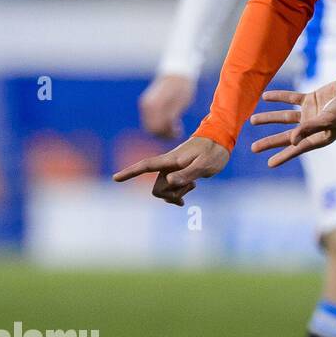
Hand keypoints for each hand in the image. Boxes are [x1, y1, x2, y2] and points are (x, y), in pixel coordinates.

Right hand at [113, 135, 229, 204]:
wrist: (220, 141)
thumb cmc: (213, 151)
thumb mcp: (204, 164)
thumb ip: (187, 173)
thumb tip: (168, 182)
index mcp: (171, 160)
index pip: (145, 165)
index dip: (130, 172)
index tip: (115, 178)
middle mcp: (168, 166)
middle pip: (157, 188)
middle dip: (170, 194)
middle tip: (192, 186)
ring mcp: (172, 170)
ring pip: (165, 191)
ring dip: (178, 193)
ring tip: (194, 184)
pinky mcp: (178, 174)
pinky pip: (171, 191)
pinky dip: (178, 194)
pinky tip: (188, 192)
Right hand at [139, 73, 195, 139]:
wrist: (179, 74)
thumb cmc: (182, 87)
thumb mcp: (179, 102)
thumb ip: (170, 115)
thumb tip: (165, 127)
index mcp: (153, 105)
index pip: (154, 128)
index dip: (166, 133)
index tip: (178, 131)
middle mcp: (146, 106)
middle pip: (151, 129)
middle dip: (164, 133)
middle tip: (178, 132)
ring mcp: (147, 106)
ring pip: (151, 127)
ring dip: (163, 130)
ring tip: (177, 128)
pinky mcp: (150, 107)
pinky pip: (153, 121)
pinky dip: (162, 125)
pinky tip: (174, 123)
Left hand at [248, 78, 335, 167]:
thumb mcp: (328, 120)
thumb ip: (309, 128)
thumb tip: (290, 140)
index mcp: (319, 137)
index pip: (298, 148)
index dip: (283, 156)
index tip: (269, 164)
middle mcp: (312, 127)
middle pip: (287, 136)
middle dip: (270, 141)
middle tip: (254, 148)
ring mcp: (310, 113)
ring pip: (285, 117)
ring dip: (269, 118)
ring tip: (252, 120)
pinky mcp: (310, 99)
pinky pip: (290, 98)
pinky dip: (278, 97)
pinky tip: (265, 97)